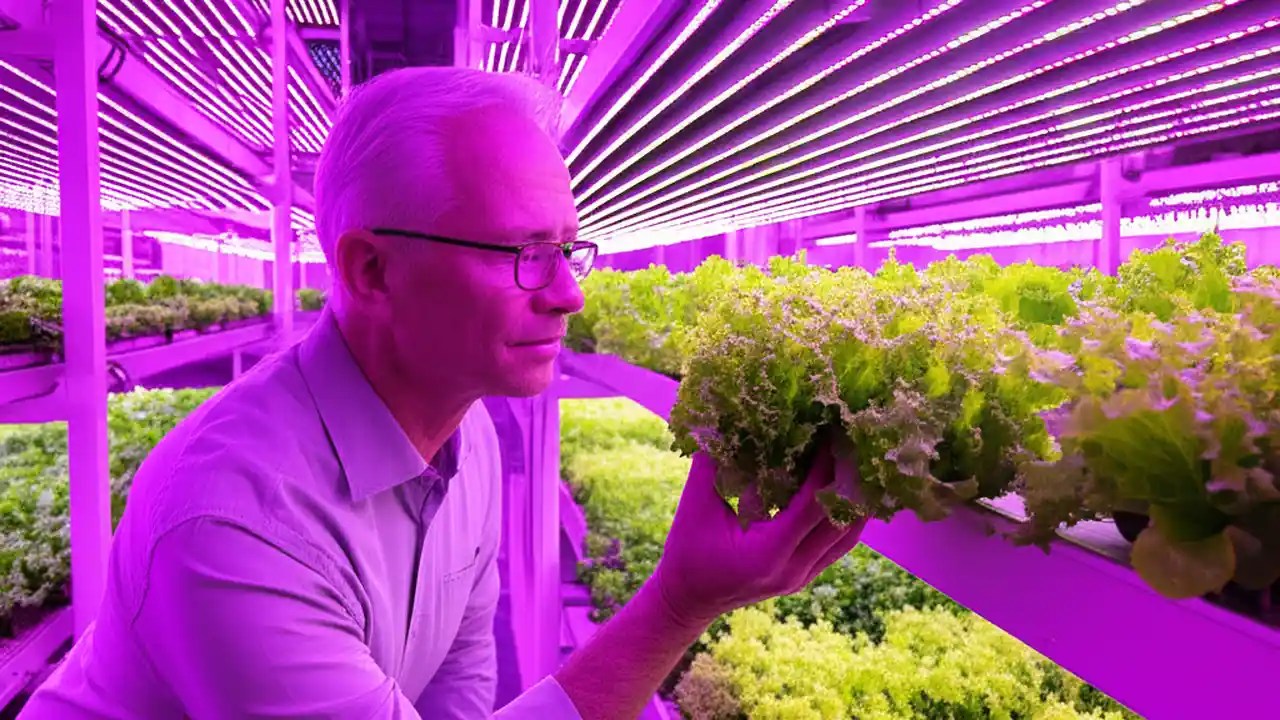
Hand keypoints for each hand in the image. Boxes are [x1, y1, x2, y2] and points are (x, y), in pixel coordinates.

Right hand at [650, 442, 866, 629]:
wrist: (687, 599)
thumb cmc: (686, 551)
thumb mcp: (695, 505)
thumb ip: (711, 463)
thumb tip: (723, 419)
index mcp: (767, 554)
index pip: (811, 508)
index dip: (824, 470)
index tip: (830, 437)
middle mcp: (792, 570)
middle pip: (840, 524)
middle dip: (848, 481)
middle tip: (852, 443)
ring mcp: (802, 577)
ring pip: (846, 538)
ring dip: (854, 502)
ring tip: (857, 463)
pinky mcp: (804, 576)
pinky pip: (836, 546)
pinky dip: (844, 518)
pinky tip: (845, 491)